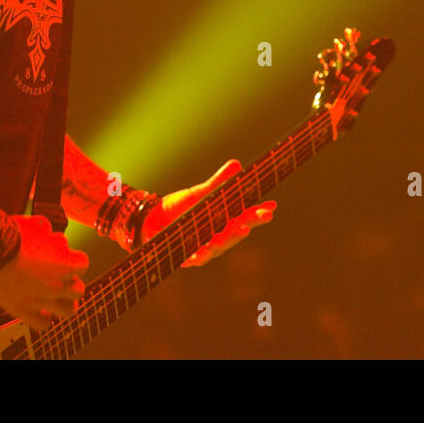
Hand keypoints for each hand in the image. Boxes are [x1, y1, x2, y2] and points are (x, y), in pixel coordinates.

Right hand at [0, 214, 88, 330]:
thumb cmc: (13, 233)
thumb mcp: (38, 226)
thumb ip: (50, 233)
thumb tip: (50, 234)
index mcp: (65, 264)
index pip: (83, 265)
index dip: (73, 260)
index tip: (63, 257)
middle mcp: (57, 284)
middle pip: (78, 290)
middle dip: (71, 282)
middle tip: (59, 277)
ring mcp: (40, 299)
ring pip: (68, 310)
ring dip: (64, 302)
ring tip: (55, 296)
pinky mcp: (22, 309)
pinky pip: (41, 324)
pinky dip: (42, 318)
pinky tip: (37, 310)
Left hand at [141, 159, 274, 267]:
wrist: (150, 222)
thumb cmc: (178, 208)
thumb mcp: (199, 193)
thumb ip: (218, 182)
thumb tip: (237, 164)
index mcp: (224, 221)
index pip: (246, 216)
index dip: (259, 212)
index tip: (273, 205)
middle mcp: (218, 236)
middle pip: (239, 230)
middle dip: (253, 222)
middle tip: (265, 215)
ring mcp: (205, 248)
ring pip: (222, 245)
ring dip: (233, 237)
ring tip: (243, 228)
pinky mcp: (188, 258)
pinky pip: (198, 256)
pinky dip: (204, 252)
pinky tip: (209, 246)